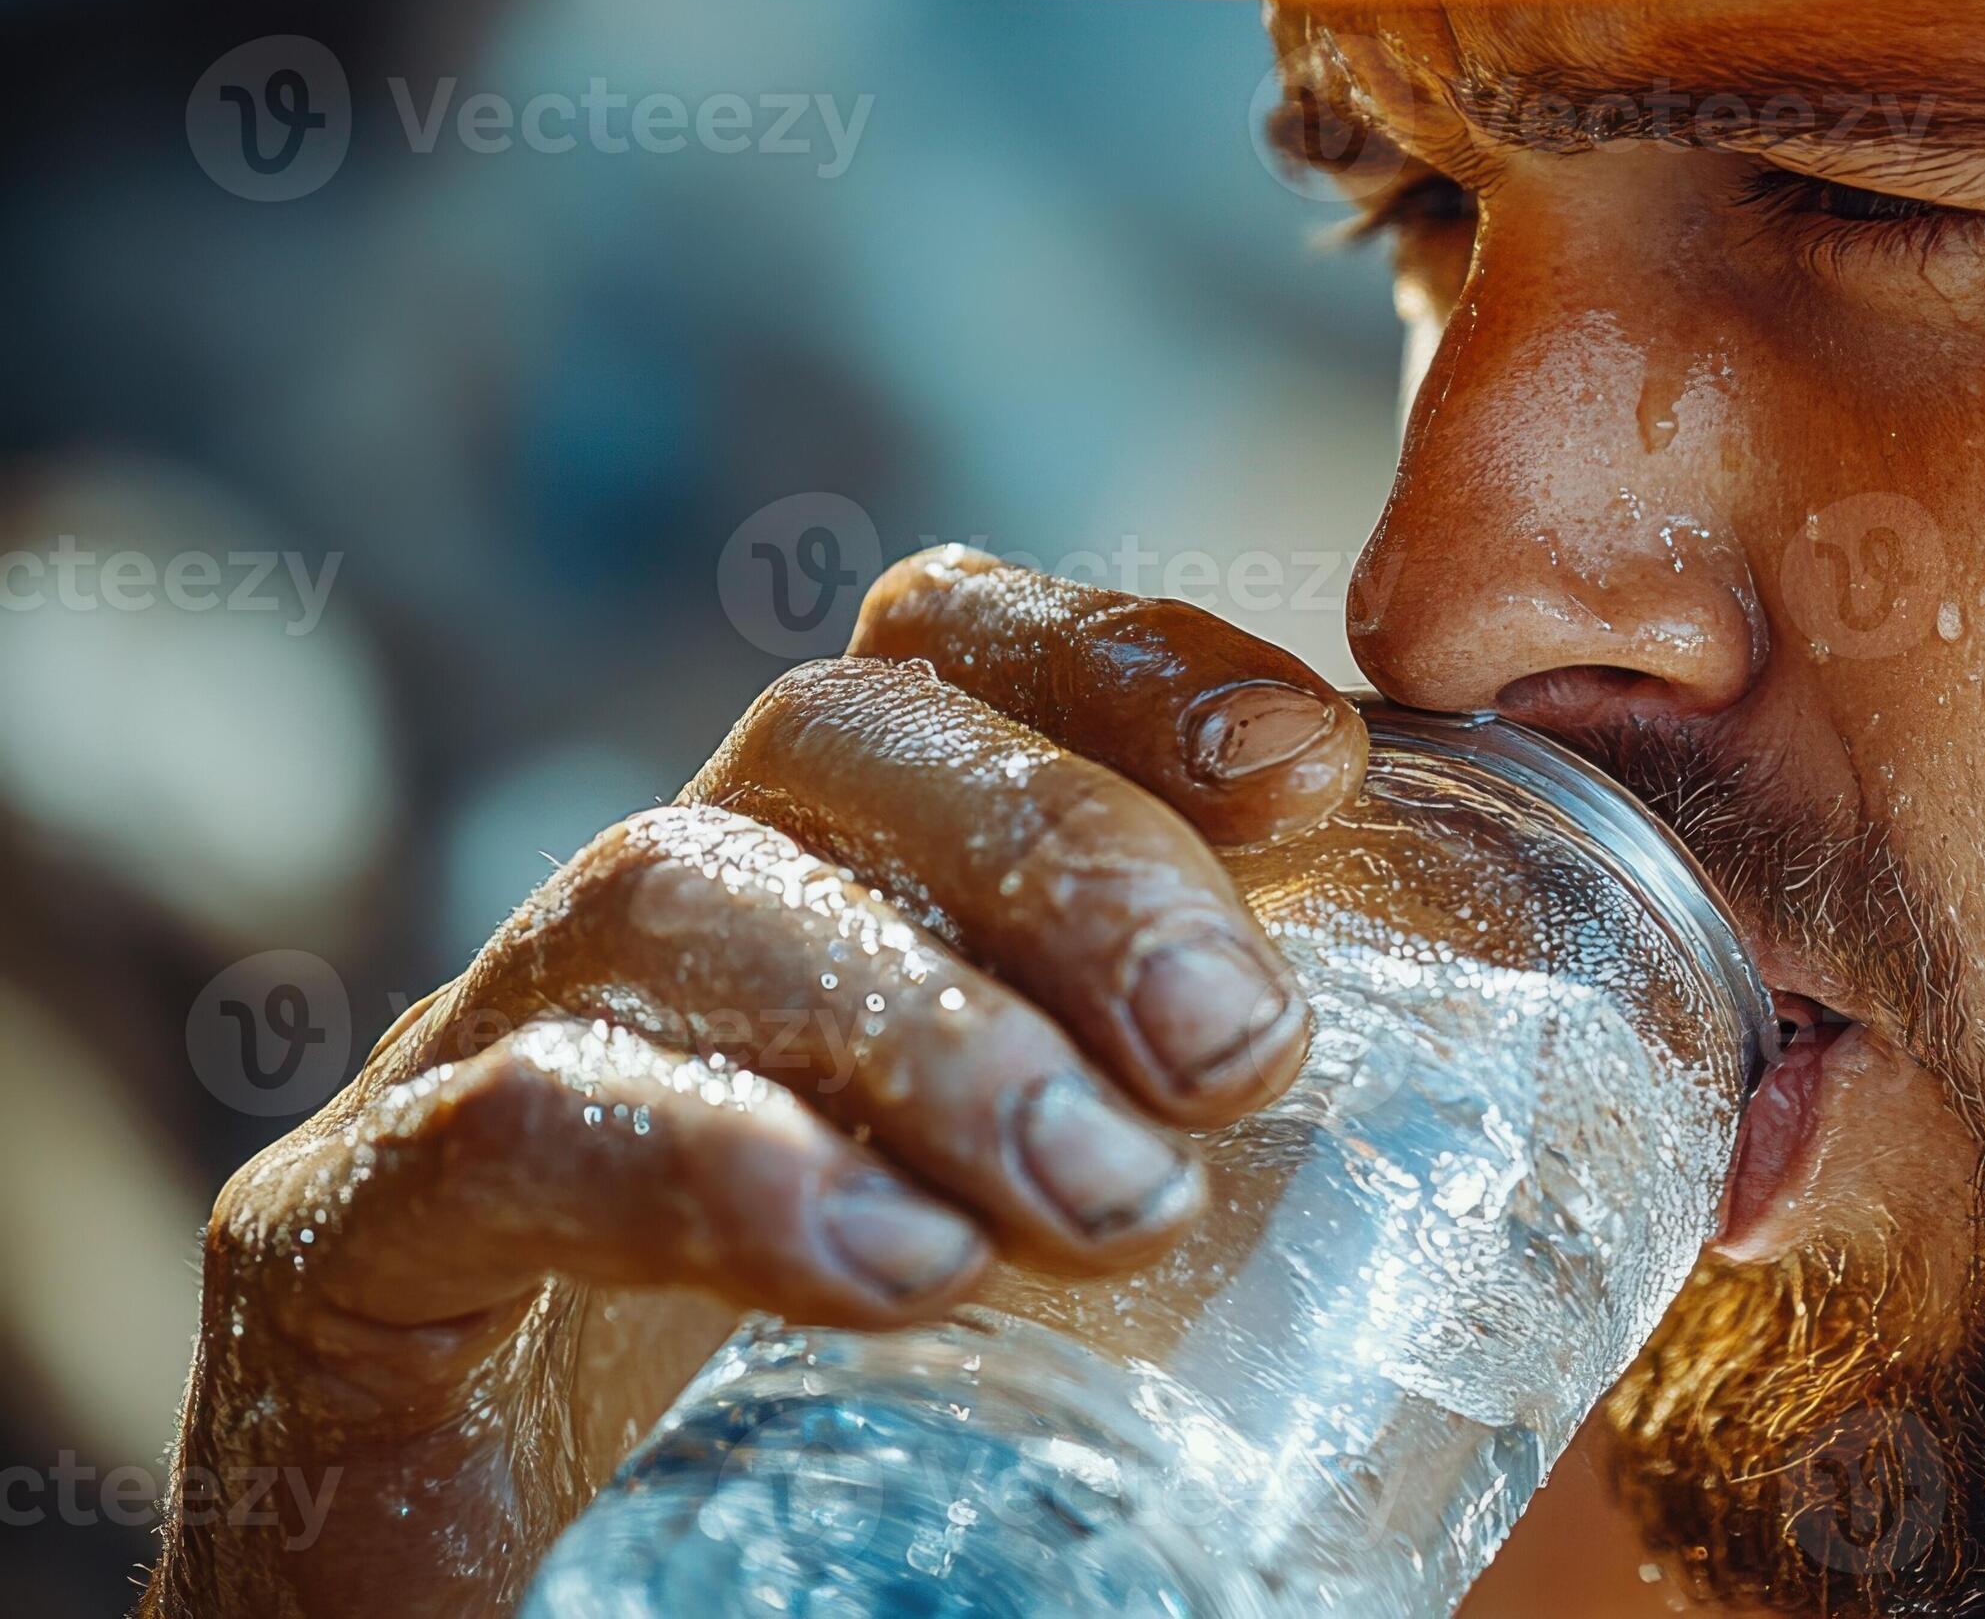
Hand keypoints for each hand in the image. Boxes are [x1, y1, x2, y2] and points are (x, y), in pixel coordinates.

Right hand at [149, 549, 1364, 1617]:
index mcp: (821, 916)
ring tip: (1105, 1198)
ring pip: (670, 893)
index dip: (1125, 661)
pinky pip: (509, 1127)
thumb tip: (1492, 1150)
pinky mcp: (344, 1250)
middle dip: (1069, 854)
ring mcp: (472, 1074)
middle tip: (1235, 1043)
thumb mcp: (1041, 1286)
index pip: (947, 668)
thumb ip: (1196, 1174)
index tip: (1307, 764)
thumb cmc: (815, 1470)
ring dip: (930, 1025)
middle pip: (834, 738)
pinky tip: (890, 1267)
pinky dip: (720, 1165)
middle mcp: (646, 951)